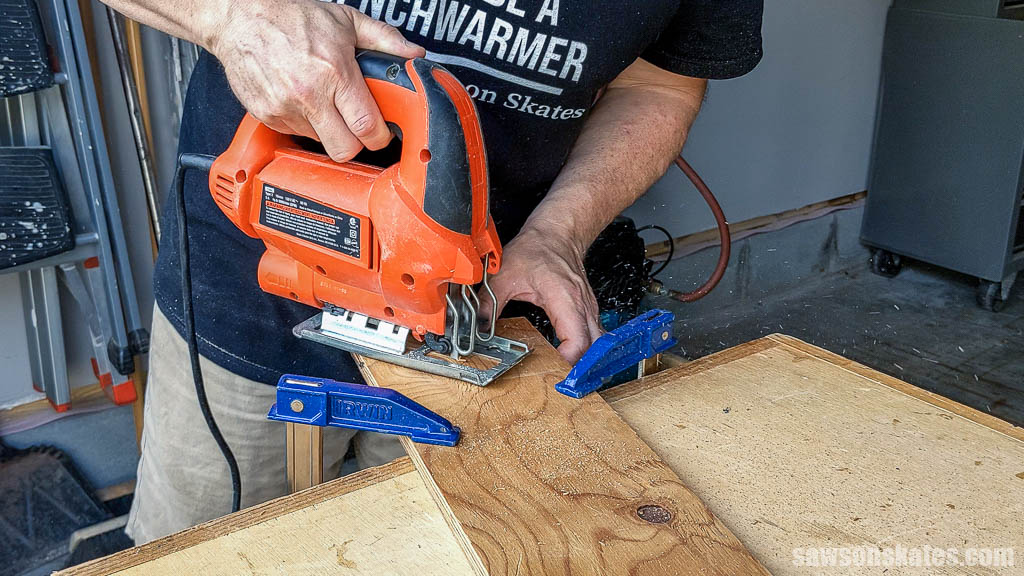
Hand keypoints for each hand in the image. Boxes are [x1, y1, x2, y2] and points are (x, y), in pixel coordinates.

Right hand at [208, 0, 423, 160]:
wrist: (240, 18)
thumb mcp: (345, 21)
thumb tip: (412, 54)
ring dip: (329, 130)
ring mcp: (285, 109)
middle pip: (344, 149)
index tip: (382, 133)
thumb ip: (383, 39)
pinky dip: (305, 124)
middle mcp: (309, 95)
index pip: (366, 127)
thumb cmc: (290, 17)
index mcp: (334, 73)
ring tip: (326, 104)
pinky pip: (295, 134)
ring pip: (320, 143)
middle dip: (356, 143)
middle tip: (357, 128)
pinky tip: (304, 101)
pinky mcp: (267, 116)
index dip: (379, 136)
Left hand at [481, 224, 602, 363]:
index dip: (566, 361)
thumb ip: (488, 303)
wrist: (557, 233)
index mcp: (565, 299)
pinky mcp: (588, 311)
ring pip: (598, 344)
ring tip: (565, 375)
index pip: (577, 341)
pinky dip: (586, 351)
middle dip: (579, 369)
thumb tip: (476, 328)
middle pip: (593, 349)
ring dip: (585, 361)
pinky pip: (594, 337)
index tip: (550, 371)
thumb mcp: (503, 275)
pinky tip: (571, 359)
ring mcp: (589, 309)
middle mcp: (583, 306)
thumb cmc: (538, 249)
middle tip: (559, 381)